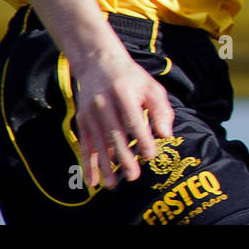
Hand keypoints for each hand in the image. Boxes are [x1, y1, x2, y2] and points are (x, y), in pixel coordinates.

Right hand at [72, 51, 173, 189]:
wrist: (98, 63)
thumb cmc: (132, 79)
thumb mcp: (151, 87)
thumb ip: (161, 110)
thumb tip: (166, 135)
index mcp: (124, 93)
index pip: (133, 119)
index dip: (142, 138)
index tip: (151, 155)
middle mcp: (104, 104)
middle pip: (114, 134)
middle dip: (123, 157)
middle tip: (133, 176)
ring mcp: (90, 113)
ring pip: (97, 143)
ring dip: (104, 166)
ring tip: (112, 185)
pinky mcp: (81, 121)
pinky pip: (85, 145)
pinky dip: (87, 164)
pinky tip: (92, 181)